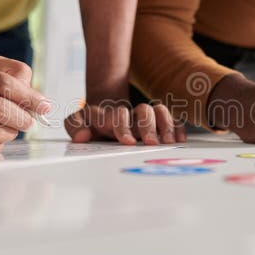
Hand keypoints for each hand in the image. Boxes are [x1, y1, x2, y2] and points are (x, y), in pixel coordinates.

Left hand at [64, 102, 186, 144]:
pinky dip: (177, 127)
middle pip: (144, 110)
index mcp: (109, 114)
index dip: (123, 127)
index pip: (119, 115)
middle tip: (152, 143)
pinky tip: (180, 139)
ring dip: (166, 125)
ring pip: (158, 112)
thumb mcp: (76, 122)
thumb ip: (74, 126)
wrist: (100, 115)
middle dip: (149, 126)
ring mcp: (141, 117)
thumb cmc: (89, 123)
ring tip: (169, 142)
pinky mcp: (154, 123)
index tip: (128, 142)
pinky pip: (170, 119)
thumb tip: (84, 135)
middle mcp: (128, 114)